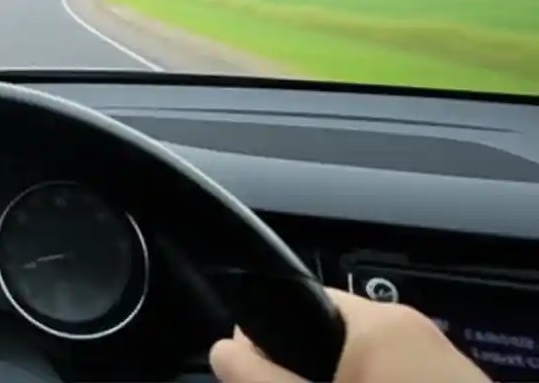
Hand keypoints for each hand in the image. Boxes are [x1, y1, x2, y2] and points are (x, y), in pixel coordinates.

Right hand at [209, 287, 488, 382]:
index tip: (259, 373)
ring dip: (337, 378)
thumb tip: (223, 347)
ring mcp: (438, 356)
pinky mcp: (454, 379)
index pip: (299, 301)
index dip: (270, 338)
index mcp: (376, 322)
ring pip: (363, 362)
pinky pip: (394, 374)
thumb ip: (264, 378)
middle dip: (305, 367)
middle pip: (330, 336)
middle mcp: (410, 326)